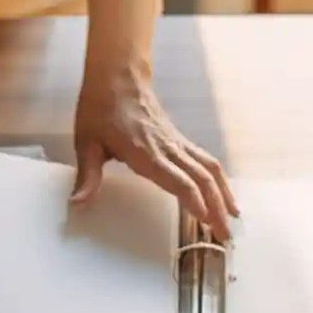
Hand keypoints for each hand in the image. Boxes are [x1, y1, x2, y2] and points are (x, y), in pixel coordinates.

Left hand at [70, 70, 237, 240]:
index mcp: (146, 152)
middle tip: (224, 235)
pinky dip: (219, 179)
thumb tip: (77, 203)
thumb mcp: (86, 143)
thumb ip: (87, 176)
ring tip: (234, 217)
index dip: (194, 201)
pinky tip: (223, 194)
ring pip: (210, 169)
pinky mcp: (180, 140)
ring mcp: (177, 143)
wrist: (118, 77)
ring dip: (224, 193)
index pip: (178, 180)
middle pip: (202, 179)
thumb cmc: (100, 108)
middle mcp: (168, 148)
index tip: (206, 222)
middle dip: (216, 207)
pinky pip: (206, 161)